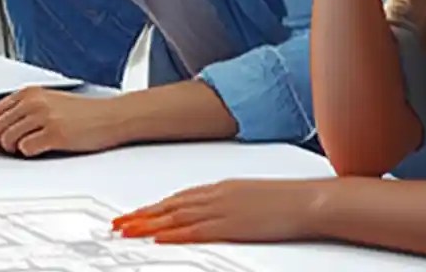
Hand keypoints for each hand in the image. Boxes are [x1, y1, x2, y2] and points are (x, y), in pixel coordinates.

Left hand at [0, 88, 124, 157]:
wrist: (112, 117)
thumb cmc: (82, 115)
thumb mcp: (48, 104)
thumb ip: (21, 112)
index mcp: (28, 94)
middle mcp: (33, 101)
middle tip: (12, 149)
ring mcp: (44, 116)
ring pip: (6, 141)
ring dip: (14, 150)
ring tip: (33, 146)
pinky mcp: (55, 132)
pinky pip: (25, 149)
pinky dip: (30, 153)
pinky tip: (44, 148)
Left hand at [113, 179, 326, 243]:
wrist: (307, 200)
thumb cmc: (286, 199)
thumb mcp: (251, 196)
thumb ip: (229, 201)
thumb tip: (213, 210)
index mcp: (220, 187)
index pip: (178, 197)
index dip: (154, 205)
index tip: (136, 212)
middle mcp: (215, 196)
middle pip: (170, 207)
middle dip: (142, 216)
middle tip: (118, 223)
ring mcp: (221, 210)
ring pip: (175, 218)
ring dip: (148, 225)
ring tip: (127, 231)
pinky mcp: (230, 226)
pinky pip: (195, 231)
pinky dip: (174, 235)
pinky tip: (159, 239)